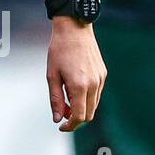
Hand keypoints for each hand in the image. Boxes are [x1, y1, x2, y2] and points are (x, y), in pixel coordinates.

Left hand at [47, 16, 105, 131]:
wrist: (74, 28)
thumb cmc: (59, 50)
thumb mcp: (52, 76)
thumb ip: (55, 99)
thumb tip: (58, 118)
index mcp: (79, 86)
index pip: (79, 117)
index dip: (70, 125)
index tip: (62, 126)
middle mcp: (93, 84)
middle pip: (89, 114)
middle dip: (76, 120)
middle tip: (63, 115)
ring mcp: (100, 79)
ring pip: (94, 105)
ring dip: (82, 109)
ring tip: (67, 101)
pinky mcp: (103, 73)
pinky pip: (97, 93)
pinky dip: (87, 99)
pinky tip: (75, 91)